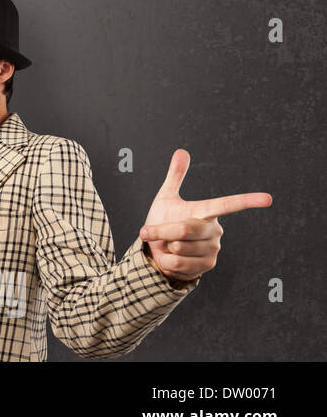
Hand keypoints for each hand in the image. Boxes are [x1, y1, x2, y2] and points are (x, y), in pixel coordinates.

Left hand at [138, 149, 271, 282]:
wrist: (159, 250)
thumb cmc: (164, 220)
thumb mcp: (166, 198)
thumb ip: (176, 177)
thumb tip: (181, 151)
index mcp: (206, 212)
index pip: (227, 205)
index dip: (247, 201)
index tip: (268, 198)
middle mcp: (215, 230)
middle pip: (184, 229)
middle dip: (161, 231)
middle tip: (147, 231)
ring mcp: (213, 249)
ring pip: (178, 247)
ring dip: (163, 246)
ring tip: (167, 245)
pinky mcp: (207, 265)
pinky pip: (176, 263)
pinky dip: (165, 261)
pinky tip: (170, 258)